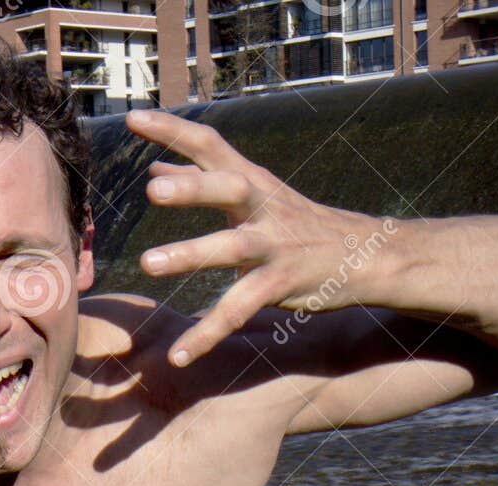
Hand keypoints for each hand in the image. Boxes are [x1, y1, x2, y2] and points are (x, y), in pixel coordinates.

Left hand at [125, 110, 391, 366]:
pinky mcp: (281, 283)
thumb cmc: (296, 221)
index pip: (210, 144)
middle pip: (229, 187)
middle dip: (194, 187)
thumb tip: (155, 166)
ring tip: (149, 263)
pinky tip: (178, 356)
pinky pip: (239, 310)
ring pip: (233, 247)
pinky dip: (207, 334)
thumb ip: (200, 180)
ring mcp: (274, 245)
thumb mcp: (251, 194)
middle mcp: (262, 206)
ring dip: (192, 253)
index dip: (173, 130)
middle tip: (153, 190)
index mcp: (250, 180)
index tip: (132, 118)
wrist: (365, 255)